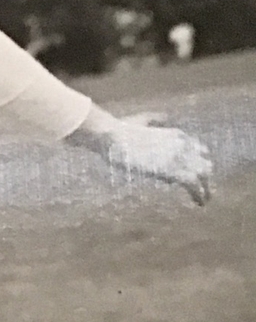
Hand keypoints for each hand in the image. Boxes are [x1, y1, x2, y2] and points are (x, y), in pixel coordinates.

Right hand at [71, 108, 212, 205]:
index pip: (199, 149)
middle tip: (204, 190)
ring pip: (203, 175)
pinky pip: (193, 185)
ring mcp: (179, 158)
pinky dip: (199, 195)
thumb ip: (154, 119)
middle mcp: (183, 145)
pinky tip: (199, 203)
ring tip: (204, 200)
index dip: (199, 162)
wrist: (116, 137)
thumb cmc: (122, 130)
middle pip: (205, 163)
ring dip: (206, 189)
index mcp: (177, 134)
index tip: (197, 173)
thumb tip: (162, 118)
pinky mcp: (172, 171)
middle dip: (206, 177)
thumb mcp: (143, 120)